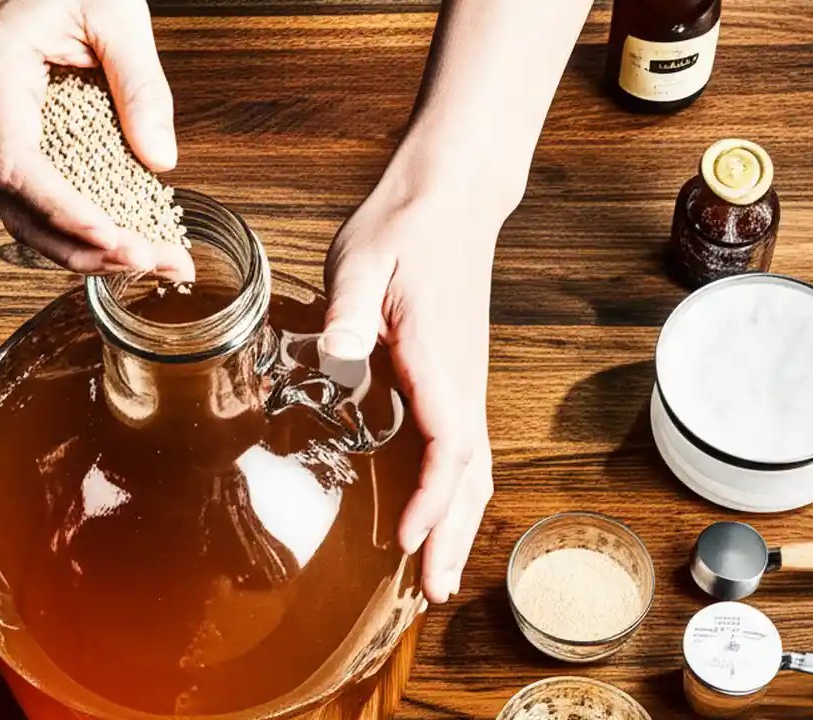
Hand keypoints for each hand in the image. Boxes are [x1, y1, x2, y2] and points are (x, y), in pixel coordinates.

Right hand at [0, 0, 191, 278]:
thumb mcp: (114, 13)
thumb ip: (140, 83)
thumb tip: (161, 158)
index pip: (16, 166)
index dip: (63, 211)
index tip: (111, 236)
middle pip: (21, 210)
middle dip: (90, 249)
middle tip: (157, 261)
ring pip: (26, 220)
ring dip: (90, 251)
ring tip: (158, 261)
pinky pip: (33, 205)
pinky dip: (79, 230)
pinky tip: (130, 242)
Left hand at [322, 156, 504, 603]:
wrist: (450, 197)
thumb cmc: (405, 227)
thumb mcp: (362, 262)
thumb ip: (348, 313)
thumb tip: (338, 362)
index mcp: (441, 362)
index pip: (448, 448)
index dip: (432, 502)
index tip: (409, 544)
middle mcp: (464, 380)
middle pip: (471, 475)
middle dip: (455, 536)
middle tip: (437, 594)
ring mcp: (465, 379)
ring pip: (473, 466)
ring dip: (460, 520)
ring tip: (441, 572)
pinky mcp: (455, 375)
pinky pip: (463, 446)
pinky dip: (455, 489)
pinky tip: (438, 509)